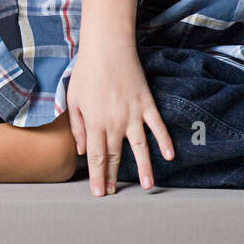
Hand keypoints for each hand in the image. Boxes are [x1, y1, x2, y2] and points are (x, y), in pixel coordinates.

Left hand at [67, 42, 173, 195]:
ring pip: (140, 147)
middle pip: (115, 155)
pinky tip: (169, 156)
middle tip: (113, 193)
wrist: (107, 49)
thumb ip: (77, 127)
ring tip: (147, 187)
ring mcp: (133, 114)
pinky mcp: (147, 104)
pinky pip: (158, 127)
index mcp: (94, 121)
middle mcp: (114, 122)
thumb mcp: (73, 99)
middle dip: (113, 177)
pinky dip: (165, 141)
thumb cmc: (86, 73)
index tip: (99, 192)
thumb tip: (83, 151)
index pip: (97, 156)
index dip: (98, 176)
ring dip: (144, 168)